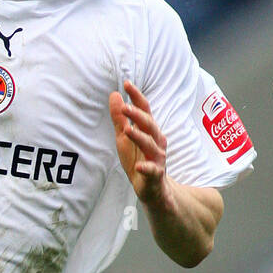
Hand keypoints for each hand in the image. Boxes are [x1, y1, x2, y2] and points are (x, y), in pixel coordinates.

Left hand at [108, 80, 169, 205]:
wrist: (152, 188)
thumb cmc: (138, 159)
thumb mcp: (124, 138)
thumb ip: (119, 118)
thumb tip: (114, 95)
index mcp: (148, 130)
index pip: (144, 110)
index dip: (136, 97)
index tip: (126, 84)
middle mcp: (156, 140)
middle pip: (149, 124)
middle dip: (138, 115)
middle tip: (124, 107)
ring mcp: (157, 157)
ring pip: (150, 144)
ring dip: (139, 137)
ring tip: (127, 130)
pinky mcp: (155, 174)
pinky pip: (152, 170)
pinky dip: (146, 168)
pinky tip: (139, 167)